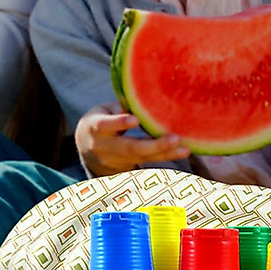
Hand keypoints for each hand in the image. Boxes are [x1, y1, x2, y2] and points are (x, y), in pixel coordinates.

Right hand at [75, 103, 189, 176]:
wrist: (86, 148)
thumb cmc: (100, 122)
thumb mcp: (103, 111)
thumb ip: (120, 109)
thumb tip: (144, 101)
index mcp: (95, 128)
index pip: (105, 126)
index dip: (119, 123)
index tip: (135, 120)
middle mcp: (103, 148)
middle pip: (129, 148)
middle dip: (152, 145)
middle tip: (174, 139)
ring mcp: (114, 161)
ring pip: (141, 158)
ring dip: (164, 153)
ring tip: (184, 148)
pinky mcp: (125, 168)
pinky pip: (147, 162)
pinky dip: (165, 157)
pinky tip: (182, 151)